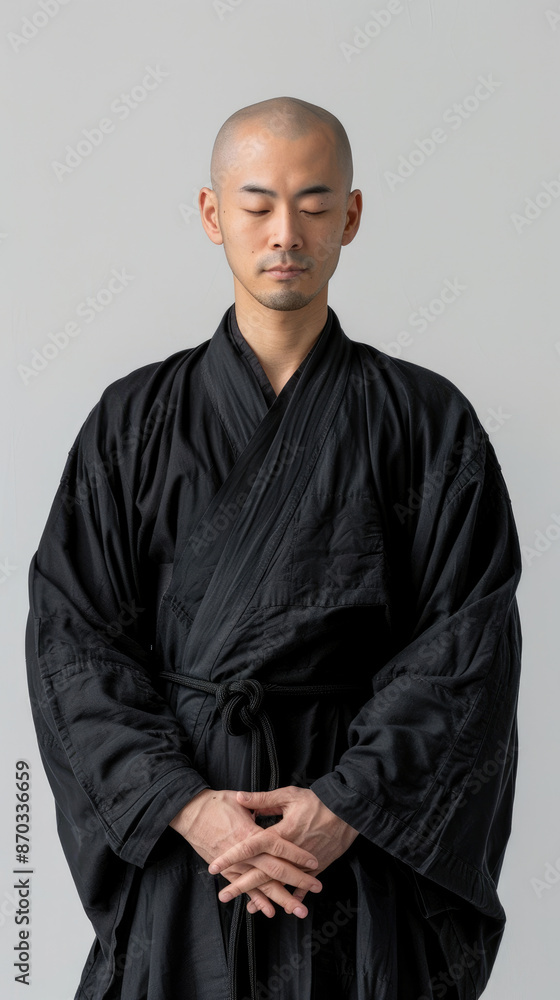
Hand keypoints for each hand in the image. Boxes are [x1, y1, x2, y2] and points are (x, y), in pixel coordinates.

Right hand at [169, 788, 320, 917]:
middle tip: (317, 888)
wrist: (188, 814)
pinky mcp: (227, 870)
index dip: (297, 854)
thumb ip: (259, 802)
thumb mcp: (239, 798)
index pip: (279, 846)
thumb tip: (274, 803)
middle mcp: (245, 852)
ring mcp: (235, 864)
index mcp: (251, 832)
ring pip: (262, 885)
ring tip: (298, 910)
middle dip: (297, 880)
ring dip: (281, 898)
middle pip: (275, 870)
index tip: (313, 862)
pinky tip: (269, 911)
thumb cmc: (214, 803)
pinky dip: (257, 900)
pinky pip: (245, 888)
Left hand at [208, 785, 359, 906]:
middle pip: (261, 872)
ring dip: (265, 897)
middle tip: (223, 896)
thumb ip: (262, 799)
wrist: (347, 811)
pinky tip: (282, 908)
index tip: (215, 865)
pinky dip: (291, 897)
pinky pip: (302, 886)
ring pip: (281, 884)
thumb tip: (239, 797)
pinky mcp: (316, 868)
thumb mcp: (288, 795)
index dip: (231, 856)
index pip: (250, 846)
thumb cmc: (317, 801)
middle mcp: (289, 852)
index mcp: (279, 833)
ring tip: (249, 909)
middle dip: (241, 885)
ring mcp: (303, 863)